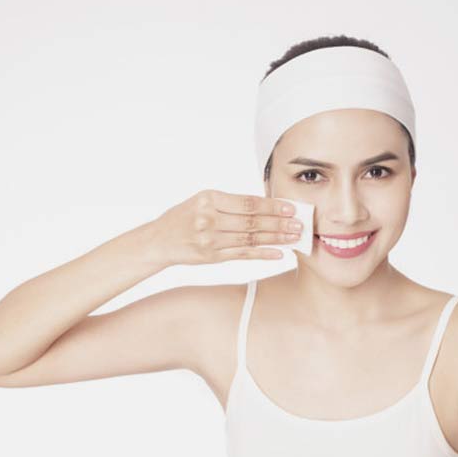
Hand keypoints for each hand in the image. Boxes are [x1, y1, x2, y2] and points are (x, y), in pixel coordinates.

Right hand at [153, 189, 302, 265]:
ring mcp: (210, 240)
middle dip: (279, 223)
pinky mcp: (212, 257)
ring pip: (250, 238)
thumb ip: (229, 203)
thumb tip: (264, 205)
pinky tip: (278, 254)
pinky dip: (262, 254)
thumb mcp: (201, 201)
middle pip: (252, 221)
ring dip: (275, 238)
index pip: (247, 202)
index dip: (271, 206)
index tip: (289, 207)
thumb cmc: (183, 217)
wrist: (158, 240)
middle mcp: (209, 219)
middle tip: (299, 224)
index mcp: (208, 199)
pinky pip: (242, 255)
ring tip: (293, 237)